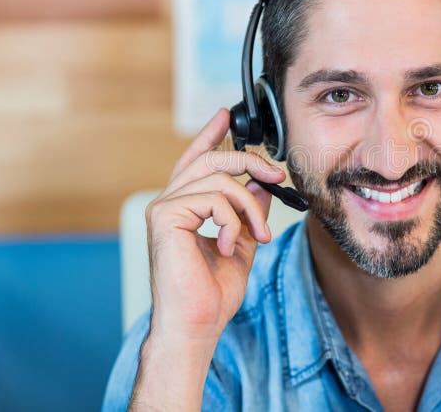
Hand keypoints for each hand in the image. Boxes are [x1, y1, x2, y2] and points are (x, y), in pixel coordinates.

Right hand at [144, 107, 285, 345]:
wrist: (197, 323)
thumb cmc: (212, 293)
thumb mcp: (242, 242)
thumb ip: (248, 210)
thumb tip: (260, 182)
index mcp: (185, 208)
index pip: (197, 161)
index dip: (211, 135)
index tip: (227, 116)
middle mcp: (170, 202)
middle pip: (211, 160)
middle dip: (249, 160)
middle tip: (276, 173)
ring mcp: (164, 207)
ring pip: (219, 178)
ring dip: (249, 206)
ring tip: (259, 235)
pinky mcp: (165, 216)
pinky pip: (213, 198)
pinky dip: (232, 220)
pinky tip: (230, 246)